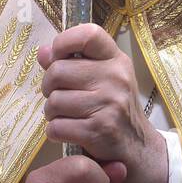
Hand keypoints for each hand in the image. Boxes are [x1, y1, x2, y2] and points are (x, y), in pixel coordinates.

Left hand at [37, 23, 168, 182]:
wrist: (138, 147)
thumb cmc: (114, 107)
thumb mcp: (100, 78)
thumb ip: (71, 63)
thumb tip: (43, 52)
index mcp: (116, 59)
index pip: (88, 35)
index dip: (64, 41)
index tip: (57, 56)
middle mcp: (116, 77)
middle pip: (58, 71)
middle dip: (49, 87)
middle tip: (59, 96)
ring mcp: (110, 103)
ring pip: (54, 101)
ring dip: (52, 113)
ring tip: (65, 115)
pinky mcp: (100, 130)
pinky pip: (57, 126)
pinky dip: (55, 132)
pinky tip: (67, 131)